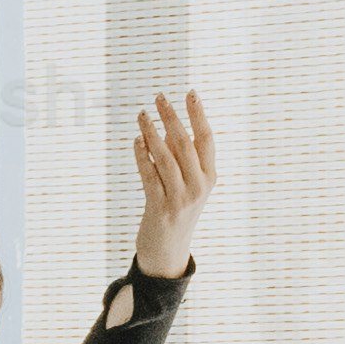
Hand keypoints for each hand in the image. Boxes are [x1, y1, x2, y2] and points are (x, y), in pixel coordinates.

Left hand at [128, 86, 218, 274]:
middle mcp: (198, 186)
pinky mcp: (160, 208)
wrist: (168, 251)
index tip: (190, 92)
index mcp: (210, 177)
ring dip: (151, 132)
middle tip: (159, 96)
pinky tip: (135, 141)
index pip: (206, 139)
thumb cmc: (177, 210)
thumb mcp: (187, 184)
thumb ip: (181, 158)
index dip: (198, 114)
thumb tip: (165, 128)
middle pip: (184, 143)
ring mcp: (180, 198)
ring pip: (164, 157)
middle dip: (171, 117)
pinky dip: (141, 156)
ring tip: (141, 114)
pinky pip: (149, 175)